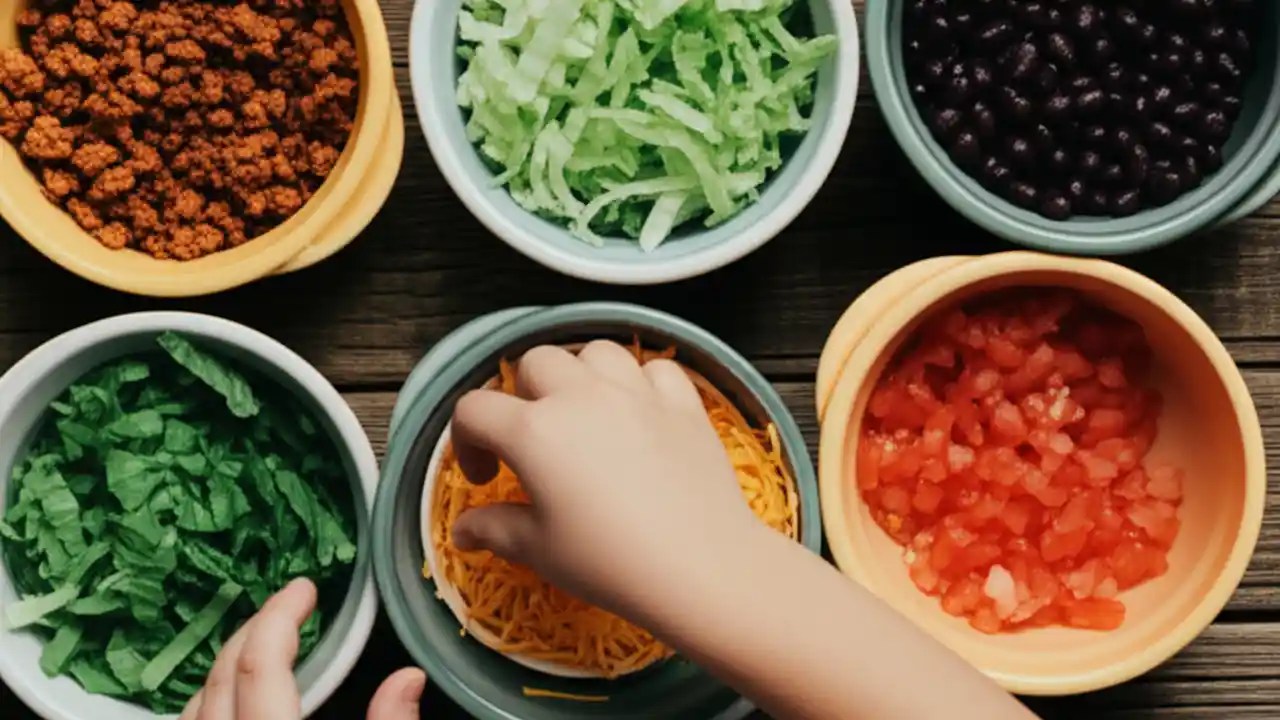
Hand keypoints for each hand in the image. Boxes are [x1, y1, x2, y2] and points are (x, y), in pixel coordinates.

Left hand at [179, 578, 425, 719]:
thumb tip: (407, 677)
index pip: (260, 667)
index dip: (279, 618)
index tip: (304, 588)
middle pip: (221, 678)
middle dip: (253, 632)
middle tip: (287, 607)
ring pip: (194, 707)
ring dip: (224, 668)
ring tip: (258, 645)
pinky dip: (209, 705)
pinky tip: (231, 702)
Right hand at [450, 340, 763, 622]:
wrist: (700, 567)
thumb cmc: (609, 562)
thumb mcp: (539, 550)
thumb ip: (494, 529)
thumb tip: (463, 531)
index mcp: (534, 431)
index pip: (475, 410)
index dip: (466, 441)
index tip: (486, 476)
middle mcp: (582, 396)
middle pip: (536, 363)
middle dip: (524, 396)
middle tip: (535, 444)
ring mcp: (637, 393)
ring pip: (596, 353)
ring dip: (581, 376)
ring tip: (585, 415)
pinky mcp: (684, 403)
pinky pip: (656, 368)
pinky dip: (642, 383)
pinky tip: (639, 413)